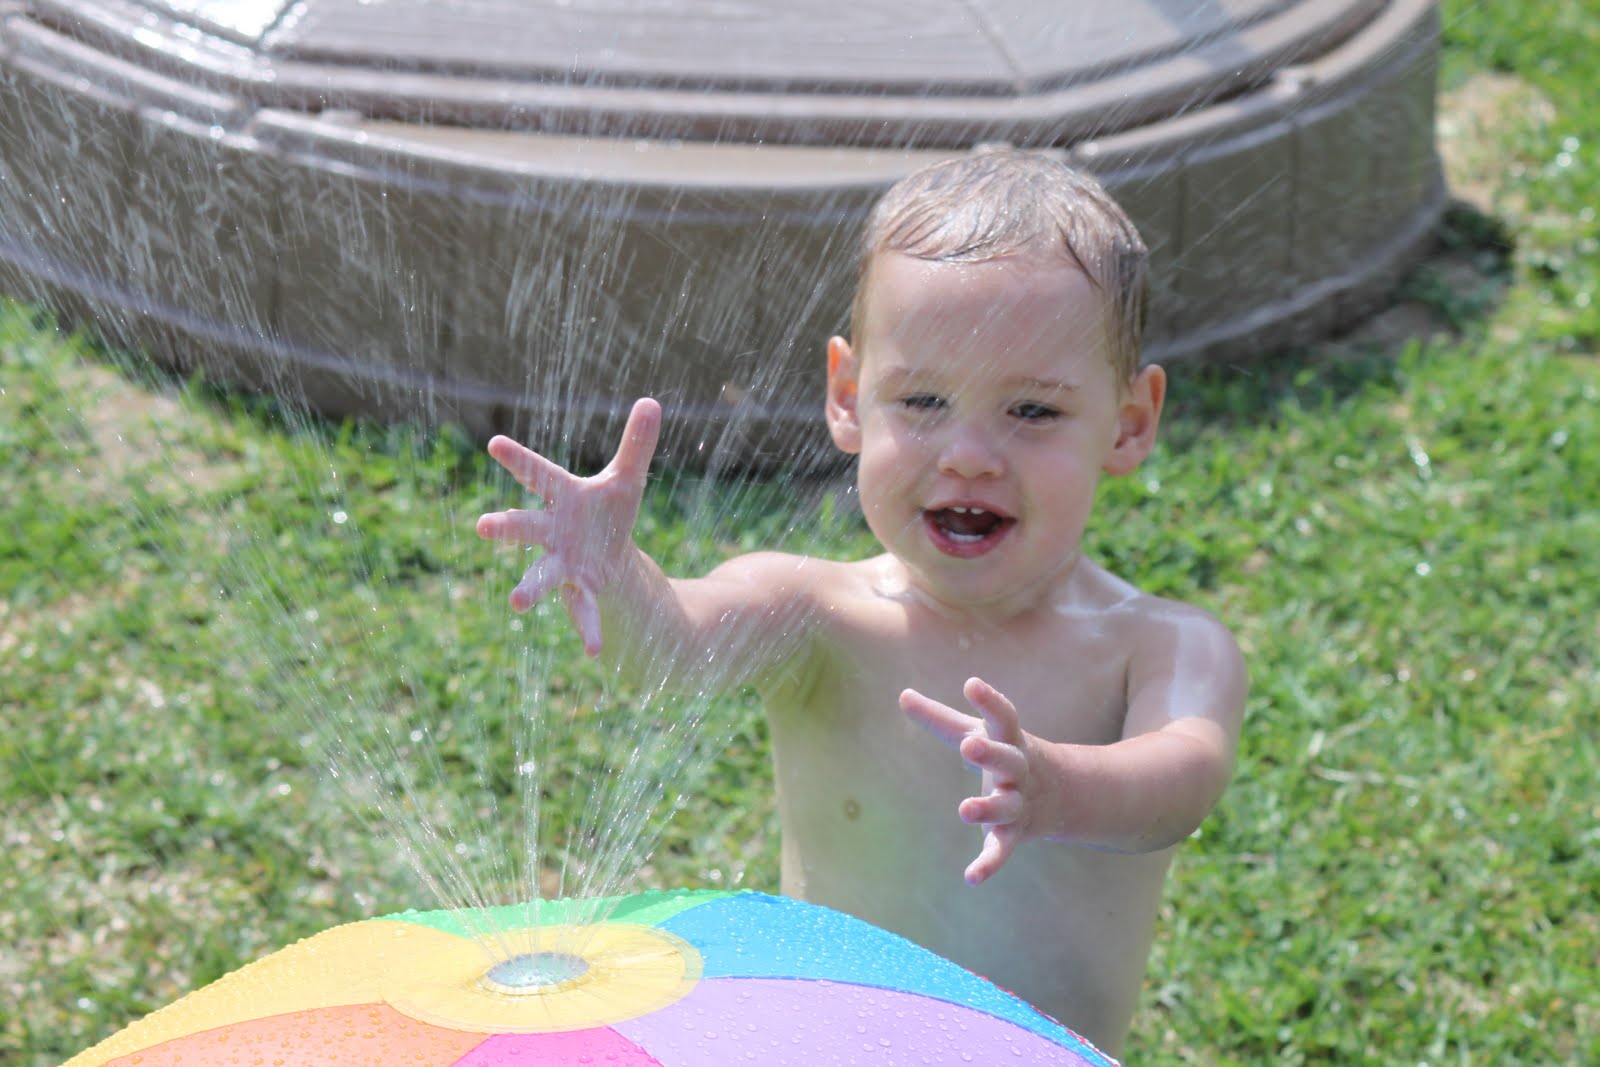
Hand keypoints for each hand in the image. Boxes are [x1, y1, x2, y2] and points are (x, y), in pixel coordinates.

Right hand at [475, 398, 660, 655]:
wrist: (608, 553)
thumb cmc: (607, 511)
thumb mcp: (626, 479)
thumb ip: (636, 445)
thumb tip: (653, 402)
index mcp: (562, 498)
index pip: (537, 473)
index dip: (518, 459)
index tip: (494, 443)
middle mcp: (552, 531)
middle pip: (524, 527)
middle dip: (506, 527)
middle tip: (485, 526)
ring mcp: (561, 563)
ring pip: (541, 575)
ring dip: (529, 589)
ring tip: (516, 604)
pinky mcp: (579, 590)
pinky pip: (581, 611)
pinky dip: (589, 630)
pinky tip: (596, 651)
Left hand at [900, 677, 1035, 885]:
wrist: (1063, 795)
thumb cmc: (1007, 753)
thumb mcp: (979, 733)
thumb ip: (941, 718)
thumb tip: (902, 695)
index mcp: (1012, 741)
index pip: (1004, 717)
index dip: (989, 701)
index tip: (971, 684)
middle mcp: (1019, 771)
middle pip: (1010, 761)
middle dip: (991, 755)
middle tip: (969, 746)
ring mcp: (1019, 804)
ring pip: (1007, 807)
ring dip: (988, 808)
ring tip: (965, 809)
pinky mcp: (1013, 834)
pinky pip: (1003, 850)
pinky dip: (989, 864)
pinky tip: (971, 878)